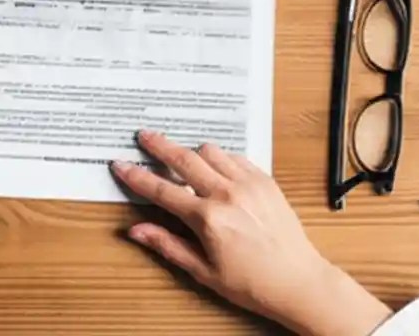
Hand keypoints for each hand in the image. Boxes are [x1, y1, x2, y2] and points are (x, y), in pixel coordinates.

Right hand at [112, 131, 390, 335]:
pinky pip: (237, 157)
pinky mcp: (265, 181)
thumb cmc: (252, 282)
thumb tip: (137, 231)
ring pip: (211, 151)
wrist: (297, 281)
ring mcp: (248, 184)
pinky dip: (221, 158)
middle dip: (159, 145)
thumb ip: (168, 245)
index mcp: (208, 219)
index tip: (121, 165)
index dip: (137, 176)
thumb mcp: (203, 271)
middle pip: (183, 159)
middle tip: (145, 136)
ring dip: (193, 152)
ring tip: (182, 158)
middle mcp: (227, 194)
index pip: (162, 190)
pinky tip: (215, 168)